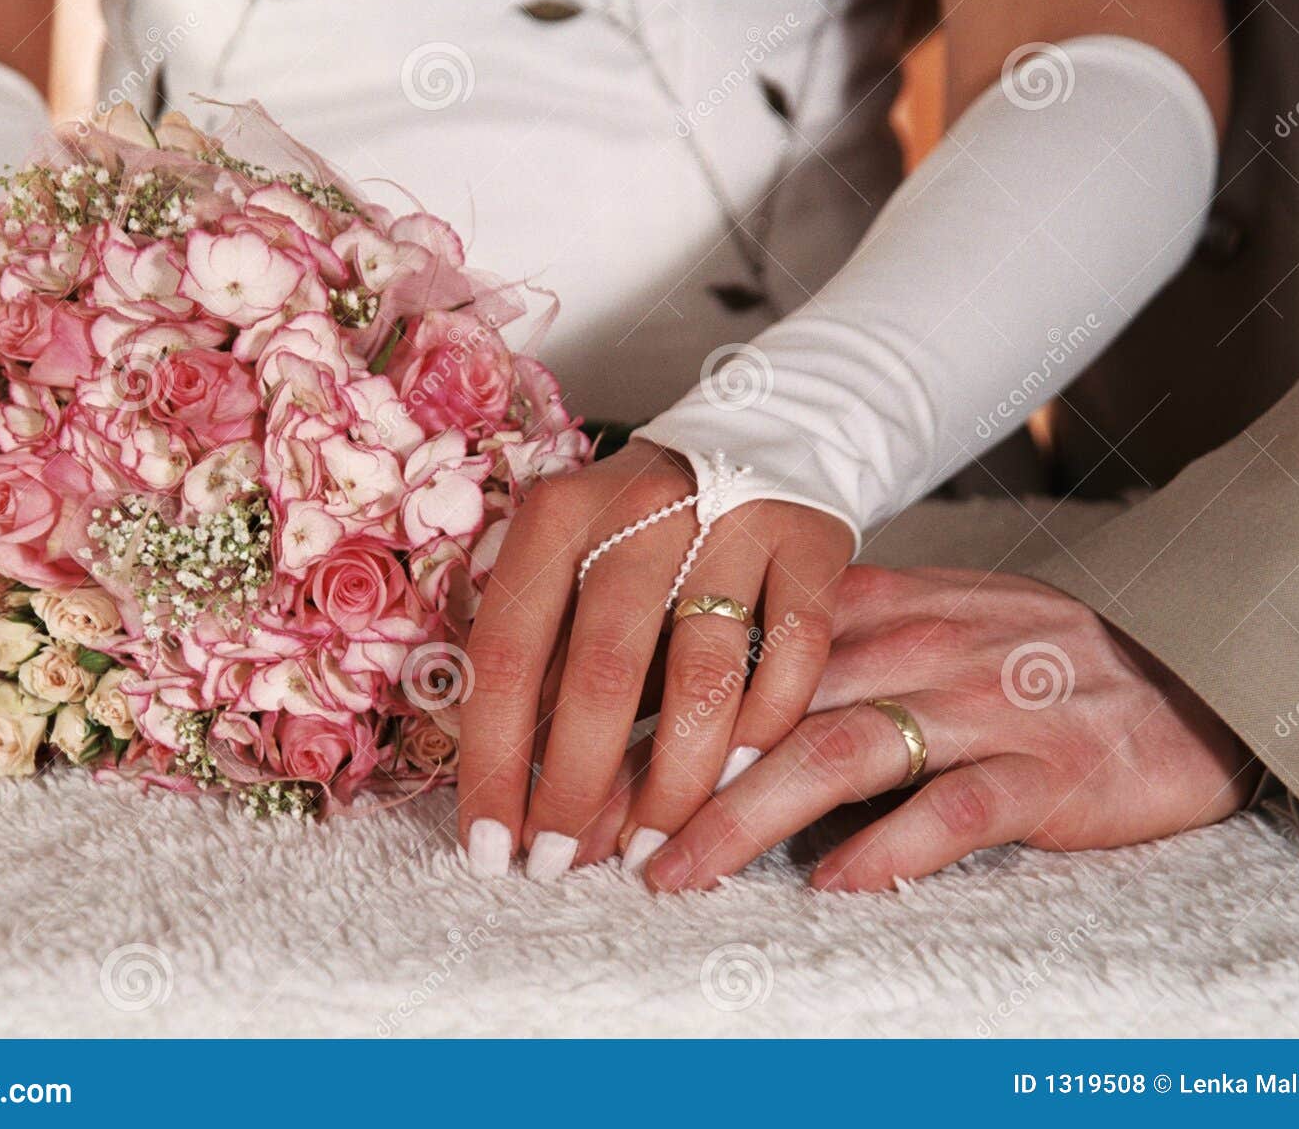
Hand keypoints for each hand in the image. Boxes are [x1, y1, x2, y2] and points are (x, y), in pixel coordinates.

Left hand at [456, 439, 853, 877]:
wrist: (755, 438)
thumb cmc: (639, 531)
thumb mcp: (571, 570)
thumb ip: (543, 659)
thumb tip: (510, 794)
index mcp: (558, 514)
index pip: (510, 650)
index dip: (494, 757)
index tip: (487, 840)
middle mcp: (642, 508)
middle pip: (605, 669)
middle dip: (577, 785)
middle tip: (561, 862)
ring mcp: (734, 522)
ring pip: (704, 676)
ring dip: (672, 781)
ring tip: (644, 848)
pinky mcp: (812, 545)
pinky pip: (791, 660)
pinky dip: (762, 731)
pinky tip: (731, 785)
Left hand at [641, 566, 1261, 891]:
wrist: (1185, 673)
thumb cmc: (1030, 655)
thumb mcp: (927, 618)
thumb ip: (828, 641)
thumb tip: (706, 682)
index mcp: (877, 607)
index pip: (738, 651)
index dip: (649, 707)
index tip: (574, 763)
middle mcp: (916, 646)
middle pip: (765, 707)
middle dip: (666, 773)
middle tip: (590, 832)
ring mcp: (979, 706)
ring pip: (837, 753)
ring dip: (744, 819)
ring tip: (676, 874)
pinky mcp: (1045, 770)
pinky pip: (955, 808)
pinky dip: (889, 848)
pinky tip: (831, 887)